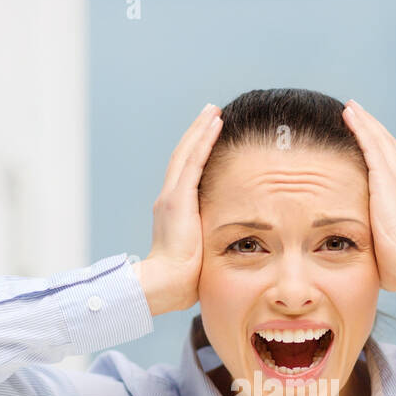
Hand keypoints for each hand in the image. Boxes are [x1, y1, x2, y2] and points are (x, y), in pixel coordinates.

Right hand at [135, 103, 222, 315]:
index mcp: (173, 211)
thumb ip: (208, 242)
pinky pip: (193, 161)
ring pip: (187, 153)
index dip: (196, 153)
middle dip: (197, 134)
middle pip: (184, 157)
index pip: (186, 175)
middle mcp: (169, 199)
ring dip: (201, 130)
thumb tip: (228, 247)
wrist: (166, 284)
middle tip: (211, 113)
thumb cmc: (184, 279)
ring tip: (214, 111)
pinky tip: (215, 124)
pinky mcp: (178, 198)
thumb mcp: (199, 253)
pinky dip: (203, 140)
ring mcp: (171, 196)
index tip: (209, 137)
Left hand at [341, 99, 395, 304]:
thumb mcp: (386, 250)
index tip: (367, 140)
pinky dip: (361, 126)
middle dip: (373, 129)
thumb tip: (364, 257)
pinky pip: (371, 144)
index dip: (379, 151)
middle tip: (357, 113)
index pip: (390, 168)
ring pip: (379, 139)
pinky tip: (349, 114)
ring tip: (351, 108)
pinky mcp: (386, 178)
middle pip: (387, 146)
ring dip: (365, 121)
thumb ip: (376, 244)